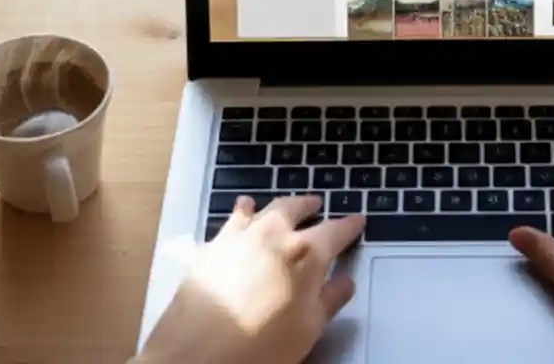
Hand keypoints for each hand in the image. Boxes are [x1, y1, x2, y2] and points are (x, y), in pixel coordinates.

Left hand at [135, 195, 362, 363]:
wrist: (196, 356)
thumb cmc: (259, 347)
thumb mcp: (307, 329)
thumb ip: (329, 300)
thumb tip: (344, 282)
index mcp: (306, 253)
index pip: (336, 231)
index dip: (349, 226)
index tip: (357, 221)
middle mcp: (274, 235)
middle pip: (297, 209)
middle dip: (311, 206)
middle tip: (319, 204)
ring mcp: (240, 236)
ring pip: (266, 208)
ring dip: (281, 205)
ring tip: (287, 205)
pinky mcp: (213, 245)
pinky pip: (234, 218)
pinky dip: (245, 211)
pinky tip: (245, 209)